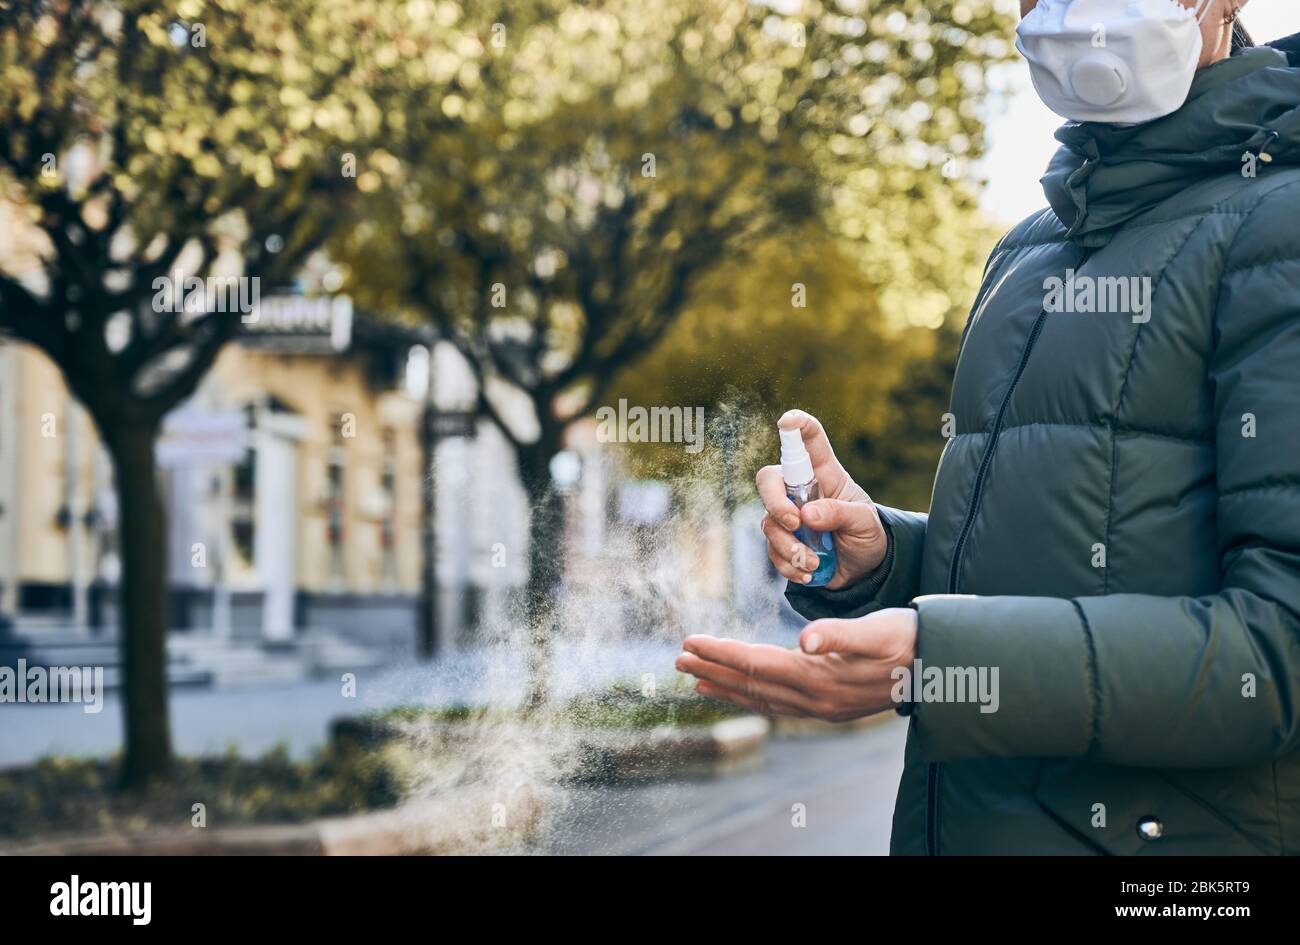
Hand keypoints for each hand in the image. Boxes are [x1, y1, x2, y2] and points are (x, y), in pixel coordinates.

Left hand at [675, 608, 917, 721]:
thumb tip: (805, 640)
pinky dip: (752, 696)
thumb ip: (839, 634)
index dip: (720, 653)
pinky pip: (777, 704)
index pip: (756, 664)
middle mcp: (814, 700)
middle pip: (750, 684)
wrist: (940, 669)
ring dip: (726, 687)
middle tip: (676, 660)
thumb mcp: (877, 630)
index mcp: (820, 678)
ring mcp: (821, 709)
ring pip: (760, 699)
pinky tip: (741, 690)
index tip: (689, 642)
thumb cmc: (907, 640)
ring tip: (695, 678)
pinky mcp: (828, 708)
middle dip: (712, 671)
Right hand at [757, 409, 886, 589]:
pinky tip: (809, 571)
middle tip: (794, 522)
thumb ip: (840, 514)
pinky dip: (789, 565)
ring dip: (788, 545)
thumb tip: (807, 514)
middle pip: (769, 480)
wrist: (864, 570)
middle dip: (775, 501)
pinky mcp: (783, 543)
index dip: (797, 426)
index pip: (810, 441)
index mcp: (825, 474)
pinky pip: (772, 551)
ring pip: (768, 521)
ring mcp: (788, 517)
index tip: (788, 421)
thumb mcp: (865, 523)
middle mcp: (800, 491)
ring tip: (813, 561)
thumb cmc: (867, 535)